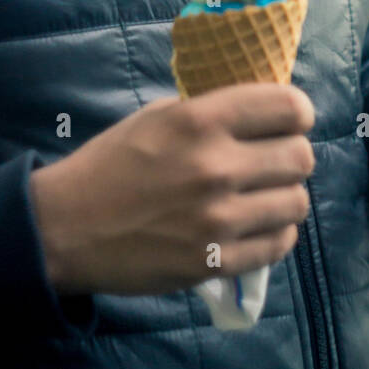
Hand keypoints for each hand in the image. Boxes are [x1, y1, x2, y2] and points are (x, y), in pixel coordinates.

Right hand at [29, 83, 315, 296]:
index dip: (297, 112)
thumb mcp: (158, 116)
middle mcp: (216, 166)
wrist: (68, 227)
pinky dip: (274, 233)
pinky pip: (279, 243)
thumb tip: (262, 111)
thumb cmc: (112, 163)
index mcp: (200, 120)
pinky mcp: (218, 261)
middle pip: (301, 156)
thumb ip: (212, 111)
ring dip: (284, 196)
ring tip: (263, 196)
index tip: (291, 120)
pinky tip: (254, 225)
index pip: (287, 106)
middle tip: (273, 161)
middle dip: (291, 155)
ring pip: (297, 201)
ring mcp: (219, 219)